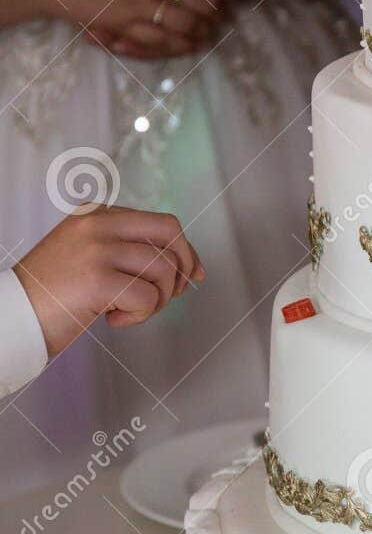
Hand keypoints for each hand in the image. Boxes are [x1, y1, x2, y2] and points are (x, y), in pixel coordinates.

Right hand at [13, 204, 204, 358]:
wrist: (13, 316)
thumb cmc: (54, 293)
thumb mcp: (89, 255)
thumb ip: (128, 249)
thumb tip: (188, 265)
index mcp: (97, 213)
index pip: (162, 224)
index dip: (185, 252)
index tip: (191, 275)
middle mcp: (98, 224)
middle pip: (171, 233)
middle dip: (182, 267)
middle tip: (169, 295)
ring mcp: (97, 249)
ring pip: (164, 270)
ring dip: (156, 300)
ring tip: (127, 309)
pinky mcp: (97, 280)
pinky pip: (147, 298)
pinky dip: (138, 316)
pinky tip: (112, 319)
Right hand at [48, 0, 229, 58]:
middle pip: (202, 0)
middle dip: (218, 9)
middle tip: (225, 13)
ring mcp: (139, 4)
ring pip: (185, 22)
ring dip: (202, 28)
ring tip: (210, 29)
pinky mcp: (126, 24)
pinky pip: (161, 39)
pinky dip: (180, 43)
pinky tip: (191, 43)